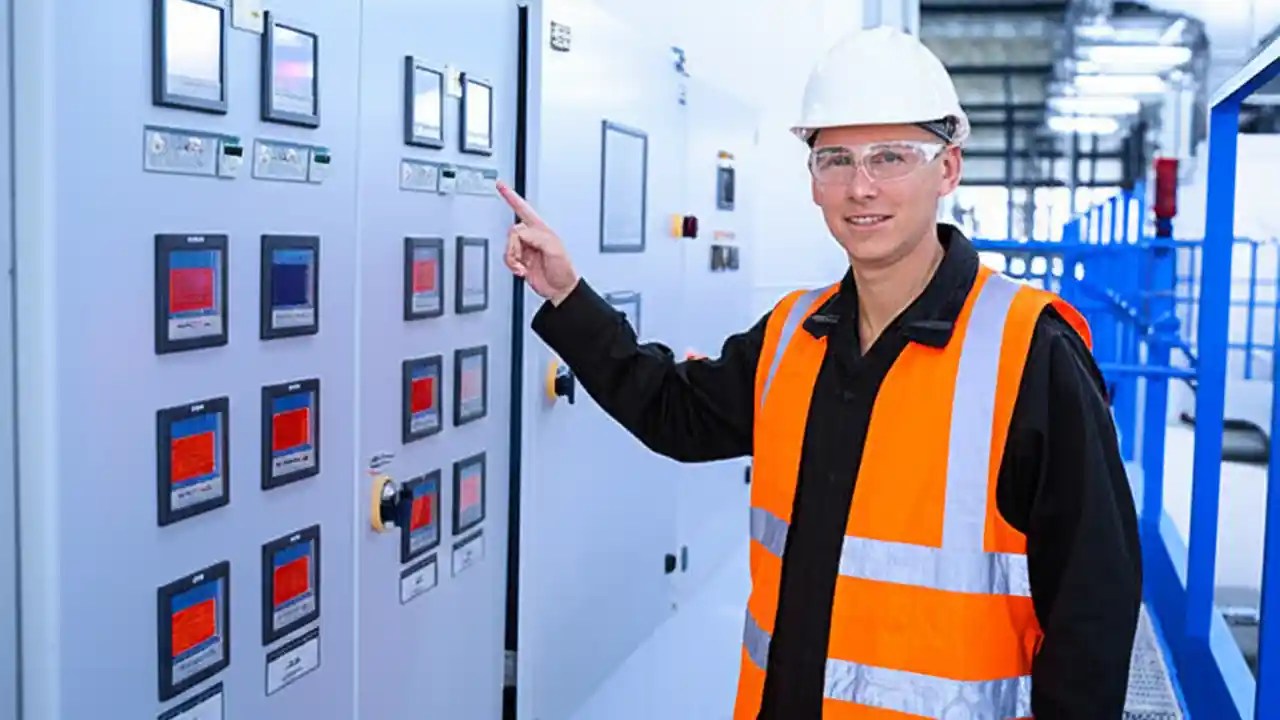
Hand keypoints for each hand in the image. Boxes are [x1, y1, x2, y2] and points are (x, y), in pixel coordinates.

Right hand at [497, 180, 579, 305]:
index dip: (511, 196)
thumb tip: (520, 234)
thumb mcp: (553, 248)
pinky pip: (507, 258)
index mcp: (540, 229)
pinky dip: (512, 265)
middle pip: (511, 233)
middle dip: (514, 247)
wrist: (560, 289)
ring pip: (507, 247)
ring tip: (524, 266)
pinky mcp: (520, 260)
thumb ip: (535, 236)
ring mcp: (525, 249)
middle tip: (524, 258)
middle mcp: (531, 236)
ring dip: (514, 258)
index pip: (523, 208)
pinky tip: (522, 270)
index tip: (500, 185)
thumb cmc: (563, 269)